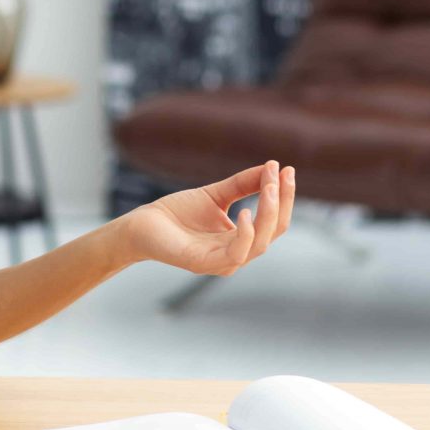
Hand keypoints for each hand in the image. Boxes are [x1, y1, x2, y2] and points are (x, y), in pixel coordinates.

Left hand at [114, 161, 294, 275]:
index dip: (284, 197)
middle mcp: (236, 254)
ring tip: (268, 188)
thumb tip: (272, 166)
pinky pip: (235, 255)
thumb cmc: (177, 212)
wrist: (141, 224)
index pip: (274, 221)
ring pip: (259, 244)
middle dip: (281, 203)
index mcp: (241, 240)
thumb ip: (243, 184)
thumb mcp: (216, 195)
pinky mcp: (203, 263)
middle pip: (272, 232)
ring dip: (268, 215)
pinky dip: (245, 234)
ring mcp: (221, 262)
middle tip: (280, 176)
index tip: (288, 169)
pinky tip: (246, 212)